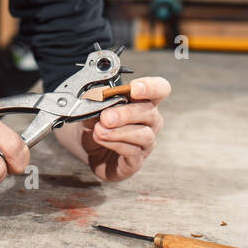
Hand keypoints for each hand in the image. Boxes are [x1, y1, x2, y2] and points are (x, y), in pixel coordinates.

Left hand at [55, 76, 169, 181]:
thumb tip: (98, 95)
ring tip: (99, 130)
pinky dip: (115, 144)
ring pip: (144, 134)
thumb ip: (98, 101)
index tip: (134, 89)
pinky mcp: (136, 161)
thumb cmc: (98, 123)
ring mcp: (146, 142)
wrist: (88, 147)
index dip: (151, 87)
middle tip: (106, 117)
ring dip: (119, 132)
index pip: (160, 89)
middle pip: (149, 112)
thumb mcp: (94, 108)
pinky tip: (101, 139)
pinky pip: (133, 153)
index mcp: (144, 101)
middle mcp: (150, 121)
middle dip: (126, 113)